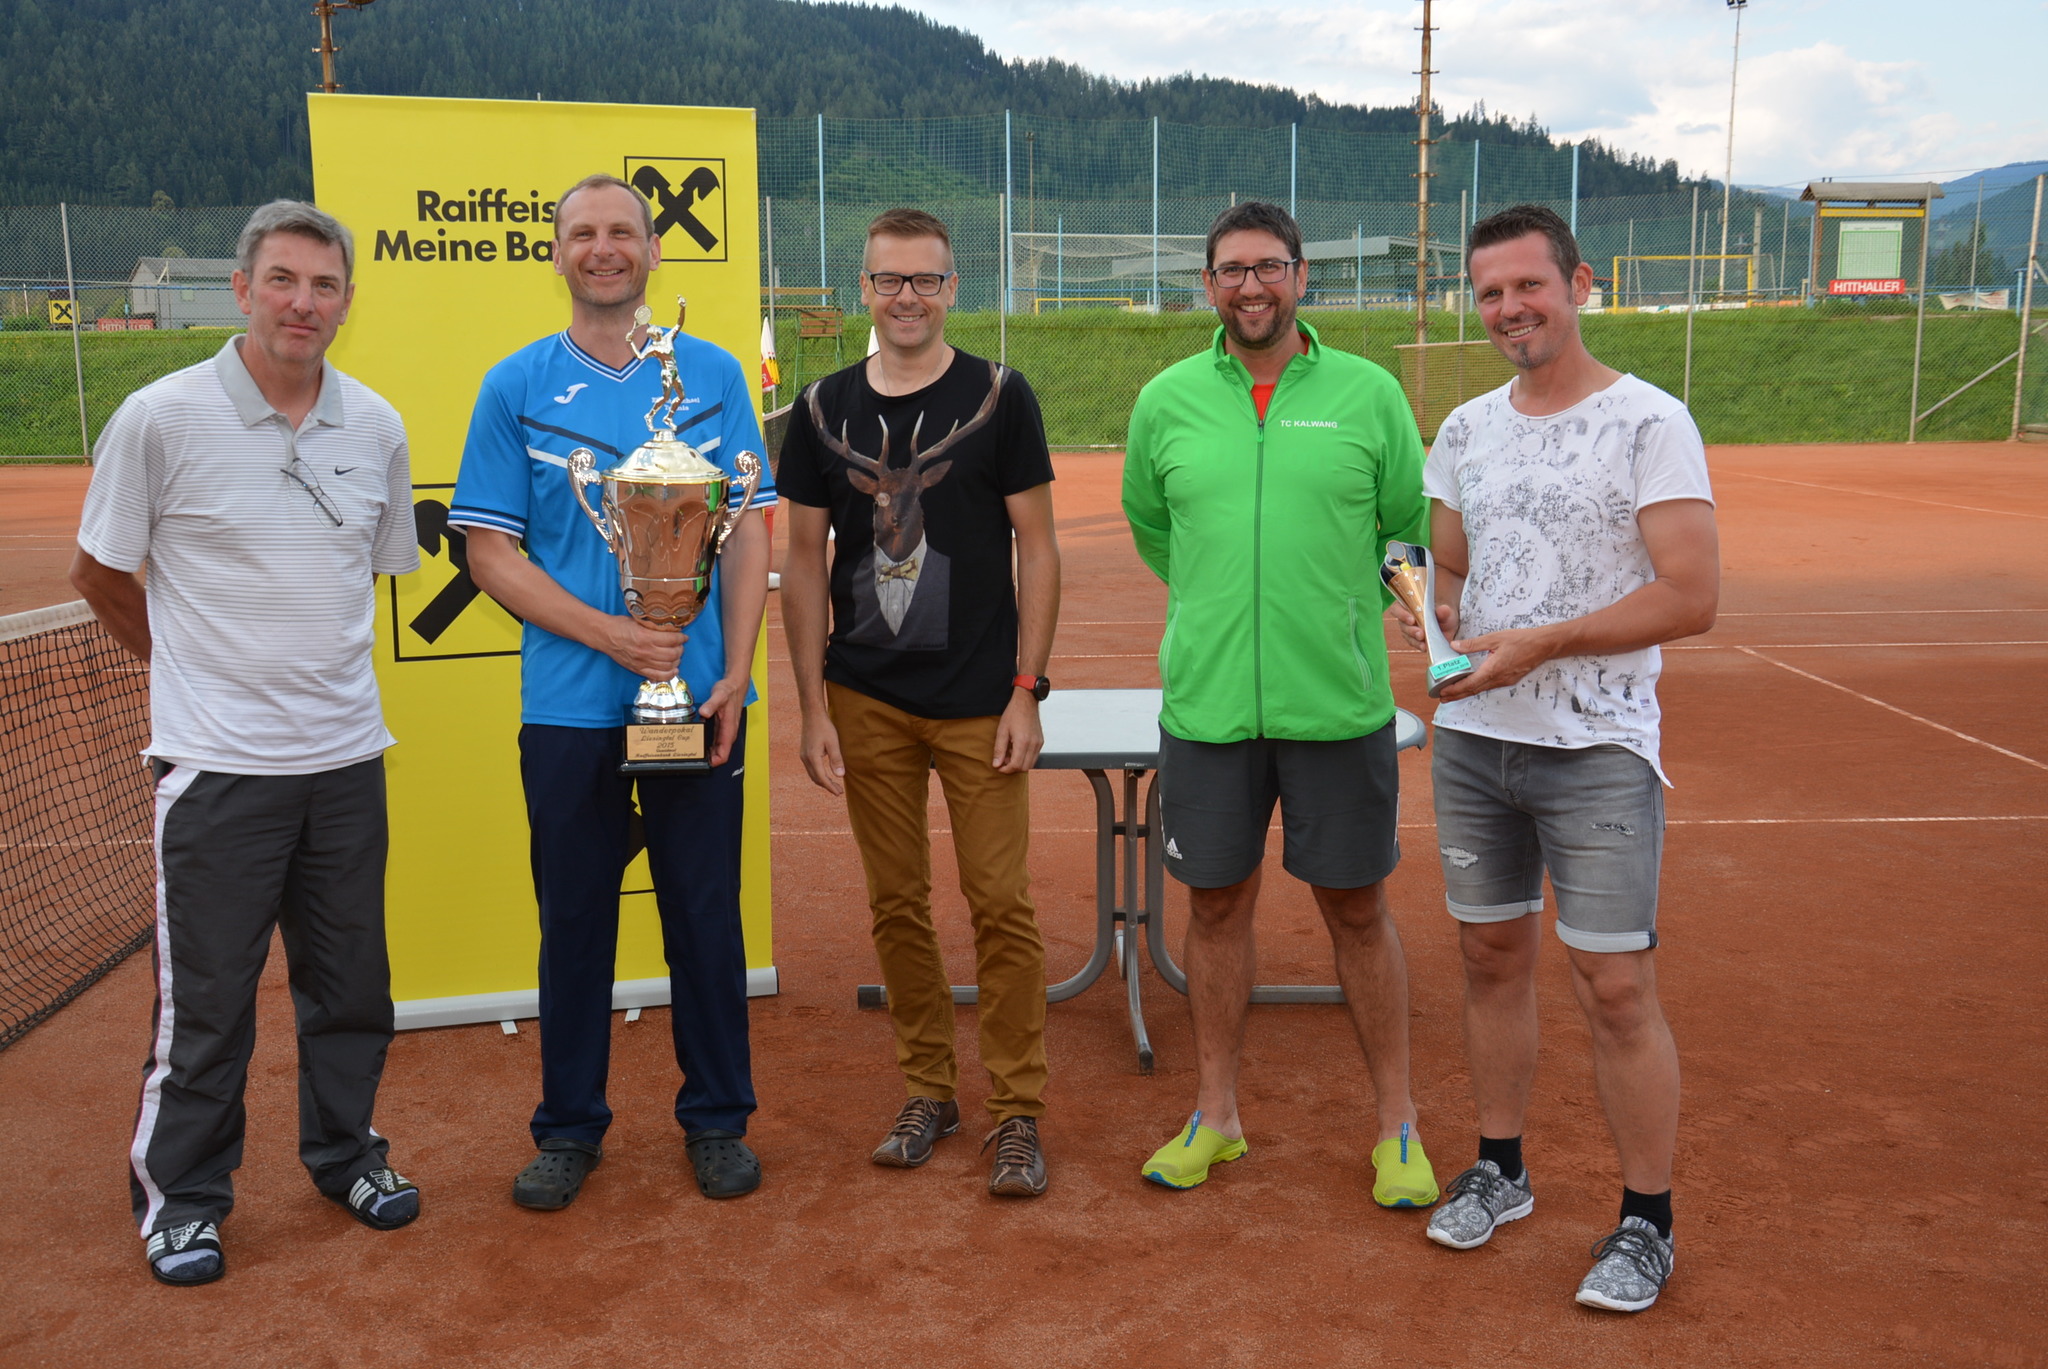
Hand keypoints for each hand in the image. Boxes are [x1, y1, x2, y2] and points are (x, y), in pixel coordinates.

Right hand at [596, 616, 685, 680]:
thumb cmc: (620, 626)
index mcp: (646, 637)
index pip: (672, 640)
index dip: (681, 638)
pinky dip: (669, 674)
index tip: (684, 637)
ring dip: (677, 660)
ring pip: (668, 666)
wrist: (604, 636)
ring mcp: (642, 662)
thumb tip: (671, 629)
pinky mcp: (638, 669)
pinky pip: (658, 676)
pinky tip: (674, 670)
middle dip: (680, 649)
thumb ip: (654, 626)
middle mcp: (645, 651)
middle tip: (680, 646)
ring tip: (677, 655)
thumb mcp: (640, 621)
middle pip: (672, 654)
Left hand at [696, 673, 749, 767]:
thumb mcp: (719, 695)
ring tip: (691, 752)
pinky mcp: (721, 727)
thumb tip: (704, 712)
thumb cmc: (729, 690)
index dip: (715, 762)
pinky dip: (707, 744)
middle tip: (692, 758)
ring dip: (707, 752)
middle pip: (719, 754)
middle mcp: (728, 733)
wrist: (735, 684)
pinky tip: (696, 742)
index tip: (703, 763)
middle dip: (708, 759)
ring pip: (716, 748)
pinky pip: (714, 740)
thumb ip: (711, 704)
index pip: (724, 754)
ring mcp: (724, 731)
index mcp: (729, 729)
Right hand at [799, 711, 846, 795]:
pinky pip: (811, 768)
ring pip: (812, 774)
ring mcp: (803, 755)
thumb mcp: (833, 742)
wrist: (812, 714)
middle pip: (816, 778)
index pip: (822, 778)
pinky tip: (826, 773)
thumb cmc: (824, 727)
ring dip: (822, 781)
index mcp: (812, 757)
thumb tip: (840, 776)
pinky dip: (818, 774)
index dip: (830, 787)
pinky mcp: (804, 752)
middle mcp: (805, 758)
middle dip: (827, 786)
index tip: (839, 793)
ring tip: (834, 784)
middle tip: (839, 791)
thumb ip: (836, 759)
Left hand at [991, 691, 1042, 772]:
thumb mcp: (1002, 731)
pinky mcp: (1040, 742)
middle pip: (1024, 768)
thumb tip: (996, 764)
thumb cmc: (1013, 713)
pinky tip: (1016, 750)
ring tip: (1009, 755)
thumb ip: (999, 749)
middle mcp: (1033, 744)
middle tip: (1003, 762)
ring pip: (1030, 764)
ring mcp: (1039, 743)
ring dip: (1019, 764)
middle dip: (1012, 768)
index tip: (998, 767)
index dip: (1006, 770)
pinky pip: (1034, 757)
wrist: (1026, 702)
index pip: (1015, 765)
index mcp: (1022, 742)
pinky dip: (1025, 758)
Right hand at [1386, 600, 1457, 652]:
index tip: (1411, 620)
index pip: (1397, 609)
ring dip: (1414, 640)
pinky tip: (1425, 647)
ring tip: (1424, 643)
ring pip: (1407, 636)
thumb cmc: (1444, 615)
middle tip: (1420, 634)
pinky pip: (1413, 644)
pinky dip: (1419, 646)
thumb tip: (1443, 610)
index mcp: (1408, 605)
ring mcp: (1409, 630)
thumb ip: (1444, 611)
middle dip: (1411, 630)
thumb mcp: (1446, 612)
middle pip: (1402, 625)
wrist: (1449, 626)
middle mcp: (1405, 618)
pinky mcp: (1414, 640)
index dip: (1401, 614)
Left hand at [1434, 624, 1559, 701]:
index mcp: (1493, 670)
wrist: (1543, 646)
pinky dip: (1477, 687)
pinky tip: (1472, 685)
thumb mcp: (1494, 638)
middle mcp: (1498, 679)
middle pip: (1473, 690)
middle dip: (1456, 695)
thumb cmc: (1521, 640)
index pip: (1469, 684)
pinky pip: (1489, 686)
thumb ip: (1473, 644)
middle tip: (1441, 698)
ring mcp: (1505, 681)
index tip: (1442, 692)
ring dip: (1466, 692)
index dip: (1454, 690)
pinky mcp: (1509, 680)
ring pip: (1481, 689)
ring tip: (1452, 694)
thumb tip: (1455, 646)